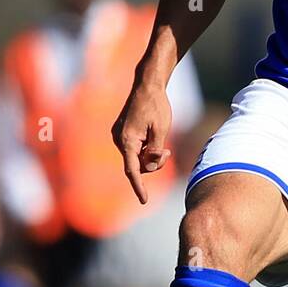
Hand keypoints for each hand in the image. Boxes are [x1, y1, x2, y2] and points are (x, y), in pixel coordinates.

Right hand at [111, 82, 173, 203]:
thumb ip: (155, 151)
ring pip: (137, 158)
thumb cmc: (156, 106)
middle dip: (153, 163)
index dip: (138, 186)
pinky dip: (146, 150)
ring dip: (150, 156)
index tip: (144, 200)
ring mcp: (119, 136)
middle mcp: (119, 140)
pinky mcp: (123, 133)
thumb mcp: (161, 130)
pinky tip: (155, 139)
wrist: (148, 85)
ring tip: (164, 145)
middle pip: (137, 165)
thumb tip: (150, 167)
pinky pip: (135, 149)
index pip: (132, 170)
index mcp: (127, 140)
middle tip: (167, 151)